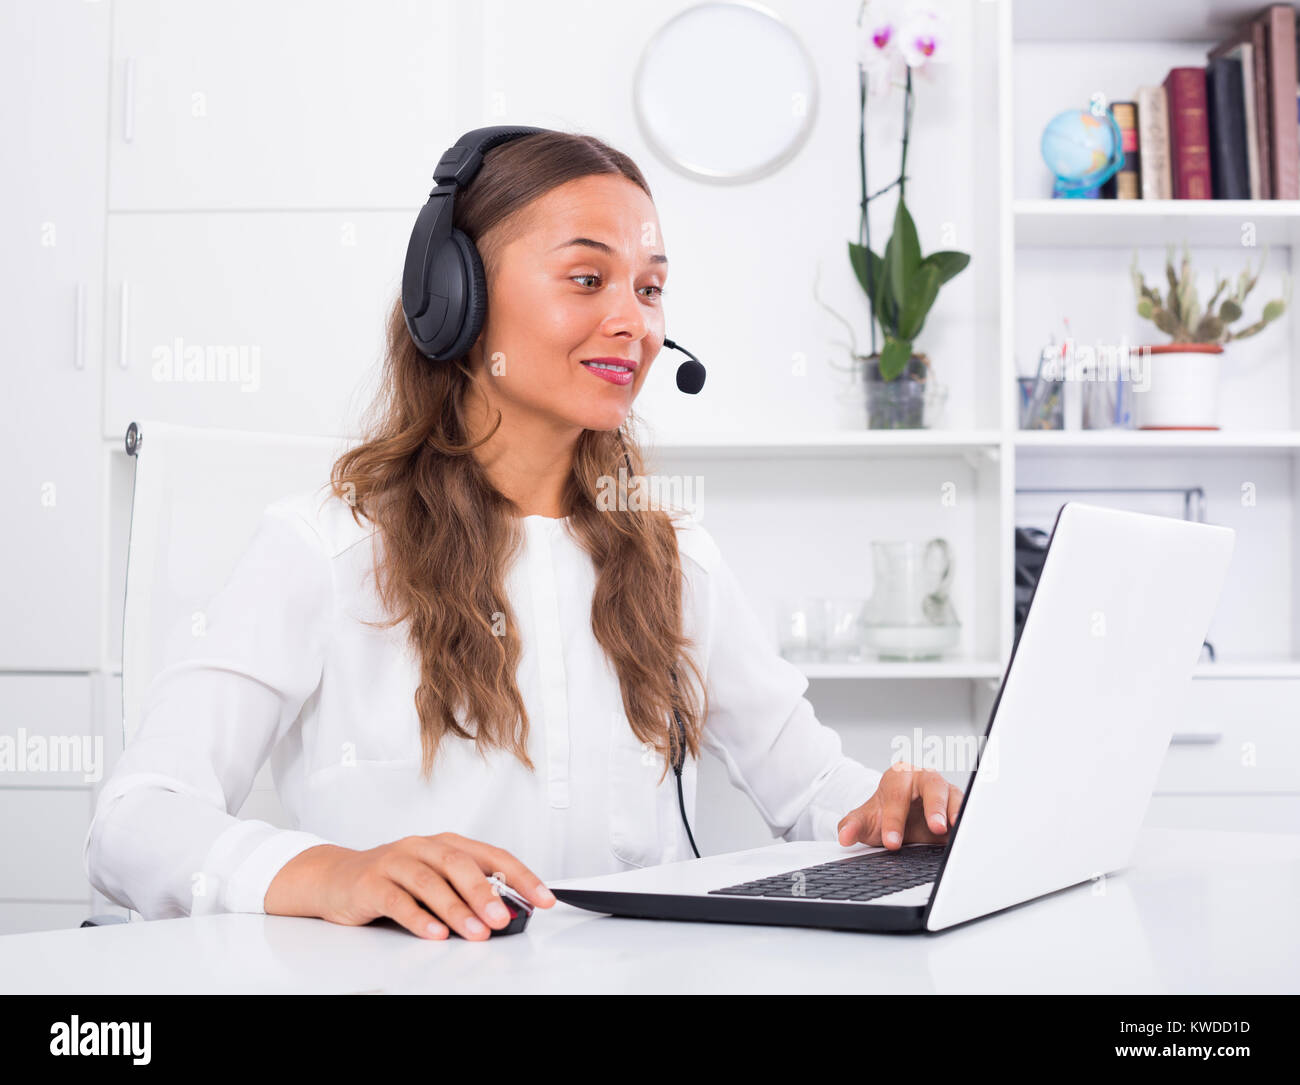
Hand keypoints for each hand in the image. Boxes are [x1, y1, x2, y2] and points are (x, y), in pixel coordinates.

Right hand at [264, 832, 555, 940]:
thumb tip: (506, 915)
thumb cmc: (393, 880)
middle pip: (460, 864)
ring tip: (475, 931)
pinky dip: (419, 918)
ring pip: (431, 882)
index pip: (493, 856)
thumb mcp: (434, 881)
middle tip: (504, 919)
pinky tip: (435, 934)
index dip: (521, 876)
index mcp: (447, 844)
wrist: (335, 877)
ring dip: (456, 909)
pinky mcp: (371, 883)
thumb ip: (465, 893)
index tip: (544, 899)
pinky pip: (398, 900)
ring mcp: (396, 862)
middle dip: (486, 893)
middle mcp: (423, 847)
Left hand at [836, 762, 963, 850]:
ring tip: (953, 828)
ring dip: (955, 811)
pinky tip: (965, 834)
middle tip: (935, 827)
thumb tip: (844, 836)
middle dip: (934, 806)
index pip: (897, 795)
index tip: (891, 842)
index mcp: (899, 777)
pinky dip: (966, 820)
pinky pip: (966, 810)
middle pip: (932, 785)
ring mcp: (943, 793)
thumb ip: (852, 826)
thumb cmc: (884, 813)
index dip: (894, 819)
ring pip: (953, 794)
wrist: (899, 819)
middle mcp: (924, 779)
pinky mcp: (957, 808)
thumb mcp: (866, 820)